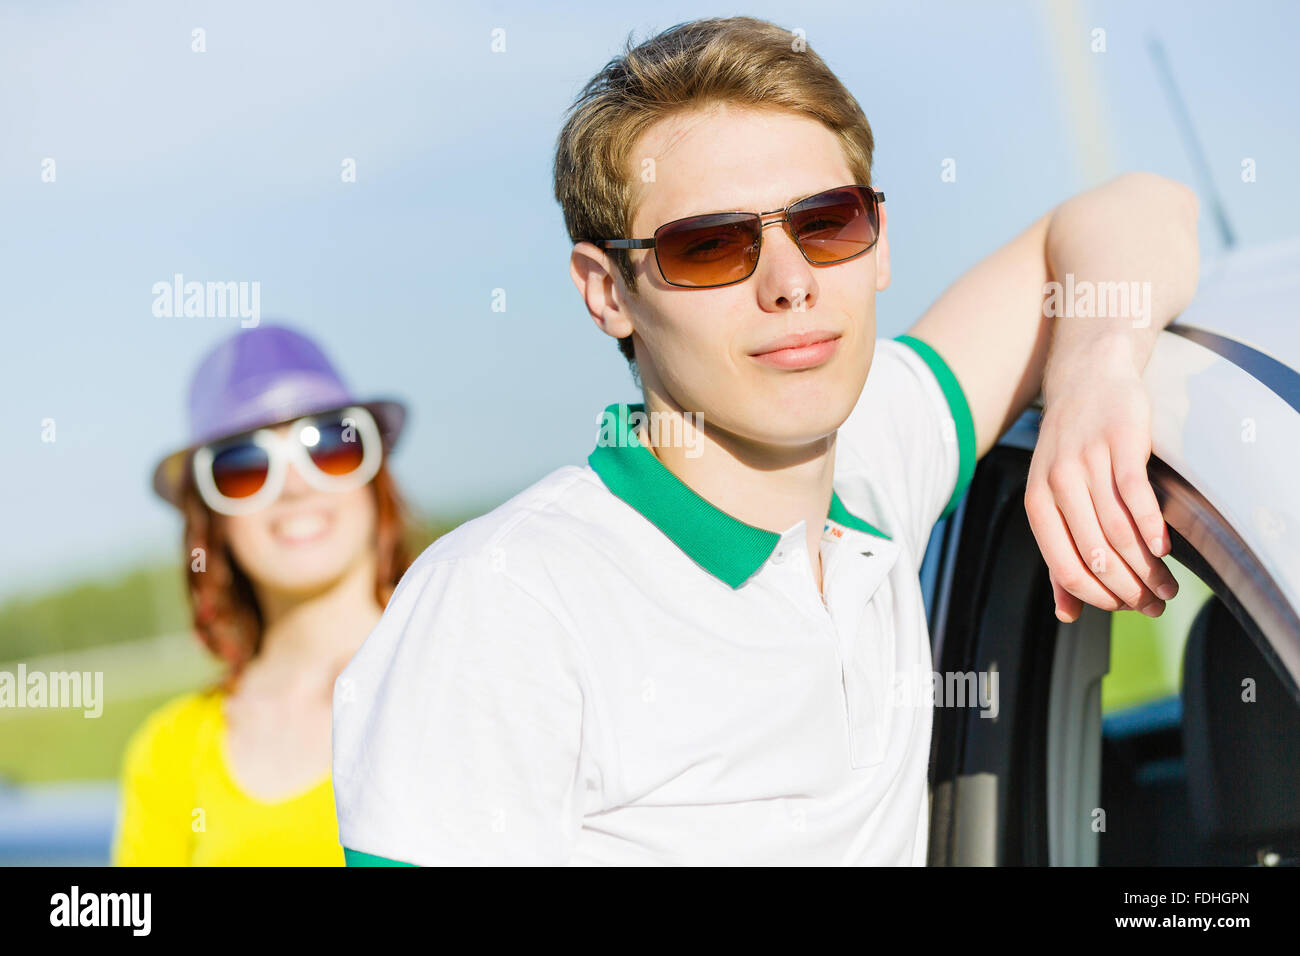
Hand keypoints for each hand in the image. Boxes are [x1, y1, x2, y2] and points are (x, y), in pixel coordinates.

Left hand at [1024, 340, 1177, 621]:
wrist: (1087, 378)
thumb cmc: (1071, 447)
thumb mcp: (1053, 496)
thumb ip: (1060, 552)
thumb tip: (1065, 612)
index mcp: (1037, 502)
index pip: (1063, 566)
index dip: (1096, 596)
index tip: (1124, 608)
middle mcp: (1057, 483)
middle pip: (1095, 553)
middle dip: (1128, 588)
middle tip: (1154, 606)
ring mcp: (1088, 461)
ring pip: (1118, 530)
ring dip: (1147, 567)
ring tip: (1168, 587)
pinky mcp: (1119, 442)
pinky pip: (1135, 495)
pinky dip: (1151, 527)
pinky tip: (1163, 549)